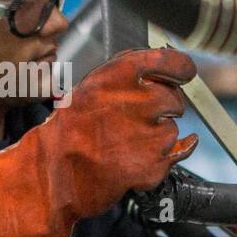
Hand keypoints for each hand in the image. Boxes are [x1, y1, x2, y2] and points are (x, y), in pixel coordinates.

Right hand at [44, 47, 199, 216]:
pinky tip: (138, 158)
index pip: (171, 61)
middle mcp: (137, 101)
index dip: (181, 69)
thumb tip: (160, 69)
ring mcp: (147, 135)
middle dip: (165, 109)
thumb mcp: (90, 88)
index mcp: (118, 76)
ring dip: (158, 137)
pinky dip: (160, 159)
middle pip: (175, 99)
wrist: (52, 174)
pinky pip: (173, 156)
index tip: (184, 73)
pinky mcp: (153, 165)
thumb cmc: (67, 132)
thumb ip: (126, 76)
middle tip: (141, 119)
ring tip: (127, 143)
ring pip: (173, 130)